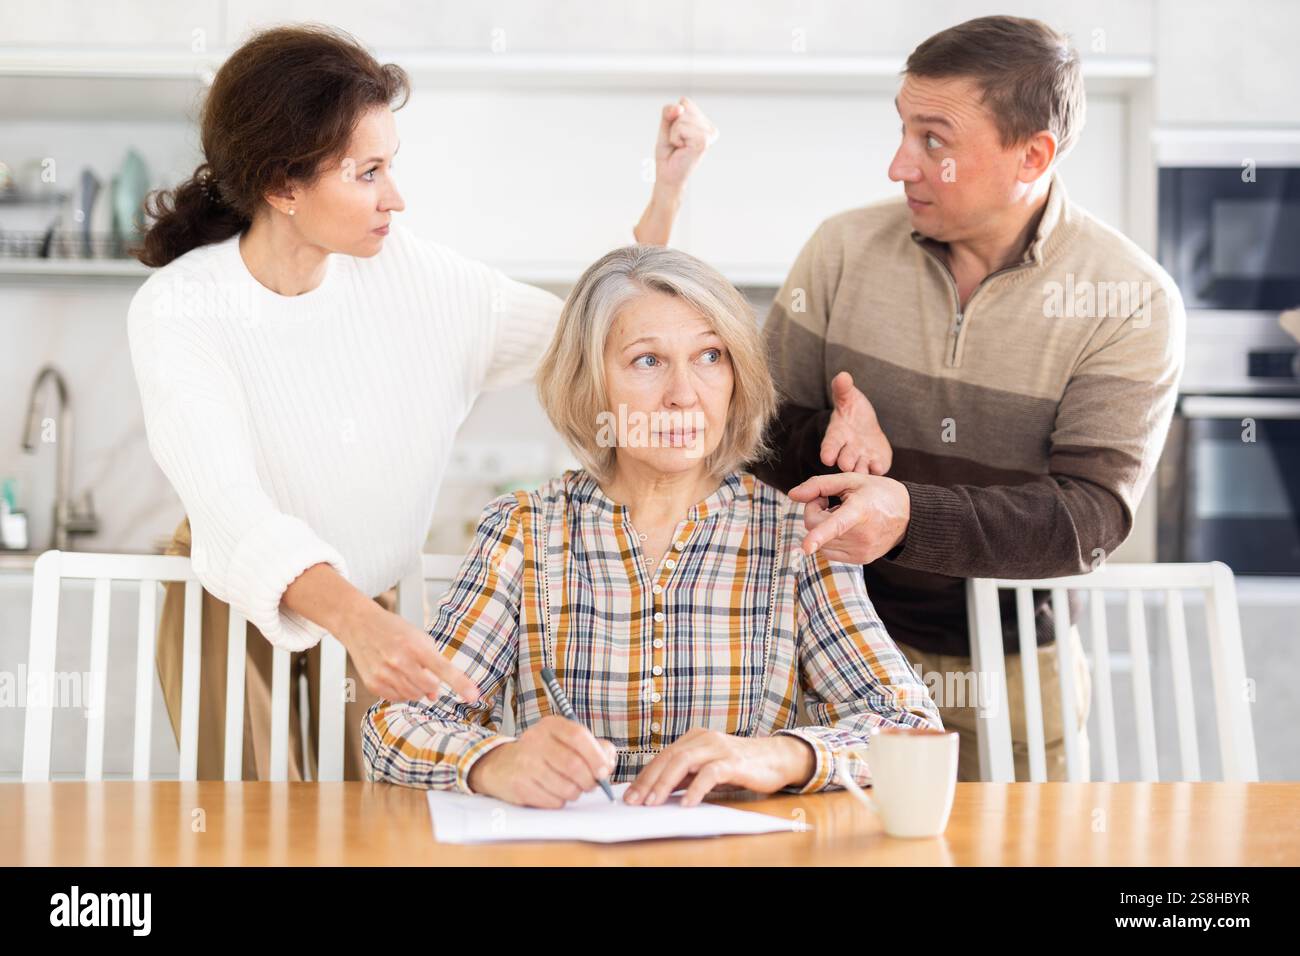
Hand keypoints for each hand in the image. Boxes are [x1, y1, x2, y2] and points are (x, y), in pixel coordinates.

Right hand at [335, 601, 480, 703]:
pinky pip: (396, 698)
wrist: (359, 625)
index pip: (444, 669)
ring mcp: (384, 674)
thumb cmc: (393, 629)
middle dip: (431, 683)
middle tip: (422, 670)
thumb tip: (435, 695)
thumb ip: (433, 663)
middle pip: (429, 688)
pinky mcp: (373, 684)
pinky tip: (395, 676)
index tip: (474, 696)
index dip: (460, 684)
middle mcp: (399, 661)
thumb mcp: (419, 638)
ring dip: (416, 688)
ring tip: (407, 670)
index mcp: (416, 646)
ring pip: (413, 696)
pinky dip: (401, 692)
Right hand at [467, 716, 617, 807]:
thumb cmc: (543, 753)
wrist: (501, 765)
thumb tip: (608, 763)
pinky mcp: (519, 785)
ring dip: (576, 793)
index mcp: (550, 725)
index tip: (604, 771)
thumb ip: (595, 747)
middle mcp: (535, 740)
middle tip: (591, 785)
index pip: (578, 736)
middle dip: (589, 780)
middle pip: (573, 765)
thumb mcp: (566, 741)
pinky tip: (555, 793)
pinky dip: (561, 801)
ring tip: (573, 789)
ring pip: (565, 787)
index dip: (596, 756)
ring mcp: (525, 763)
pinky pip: (552, 801)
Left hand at [625, 729, 814, 806]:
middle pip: (669, 757)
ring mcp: (719, 748)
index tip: (630, 795)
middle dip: (649, 780)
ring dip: (665, 783)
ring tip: (653, 802)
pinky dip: (696, 789)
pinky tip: (686, 804)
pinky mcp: (734, 762)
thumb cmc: (739, 765)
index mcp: (694, 738)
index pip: (663, 756)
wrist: (775, 758)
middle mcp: (704, 739)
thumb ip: (685, 775)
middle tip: (634, 801)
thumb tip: (656, 791)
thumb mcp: (707, 768)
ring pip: (684, 761)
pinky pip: (710, 773)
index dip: (644, 775)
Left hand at [653, 96, 717, 192]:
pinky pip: (680, 127)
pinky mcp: (704, 141)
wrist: (668, 177)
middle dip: (673, 125)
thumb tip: (678, 108)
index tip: (677, 135)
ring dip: (673, 133)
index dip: (673, 117)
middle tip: (677, 143)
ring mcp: (709, 134)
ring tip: (679, 147)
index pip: (684, 102)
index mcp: (704, 123)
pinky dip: (674, 137)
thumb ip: (669, 113)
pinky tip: (681, 149)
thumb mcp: (666, 128)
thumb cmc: (668, 155)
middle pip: (683, 107)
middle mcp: (710, 128)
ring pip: (681, 117)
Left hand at [787, 472, 910, 563]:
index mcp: (860, 511)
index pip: (836, 524)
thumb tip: (792, 495)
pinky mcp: (860, 560)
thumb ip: (819, 485)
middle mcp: (861, 535)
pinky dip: (829, 539)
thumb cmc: (878, 493)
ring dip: (821, 527)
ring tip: (841, 514)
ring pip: (820, 542)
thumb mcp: (851, 479)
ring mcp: (860, 551)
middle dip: (814, 511)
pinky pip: (829, 552)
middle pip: (815, 528)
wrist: (909, 516)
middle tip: (827, 500)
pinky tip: (844, 528)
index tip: (806, 547)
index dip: (819, 535)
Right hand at [820, 371, 891, 474]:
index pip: (830, 444)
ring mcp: (861, 458)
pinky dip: (877, 469)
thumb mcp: (848, 398)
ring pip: (859, 467)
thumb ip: (843, 389)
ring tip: (862, 470)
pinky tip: (879, 467)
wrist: (867, 427)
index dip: (828, 451)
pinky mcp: (875, 463)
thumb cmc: (853, 412)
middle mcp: (847, 450)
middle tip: (845, 464)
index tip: (826, 458)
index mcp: (837, 435)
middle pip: (845, 458)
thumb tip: (843, 376)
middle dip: (845, 461)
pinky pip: (876, 468)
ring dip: (861, 469)